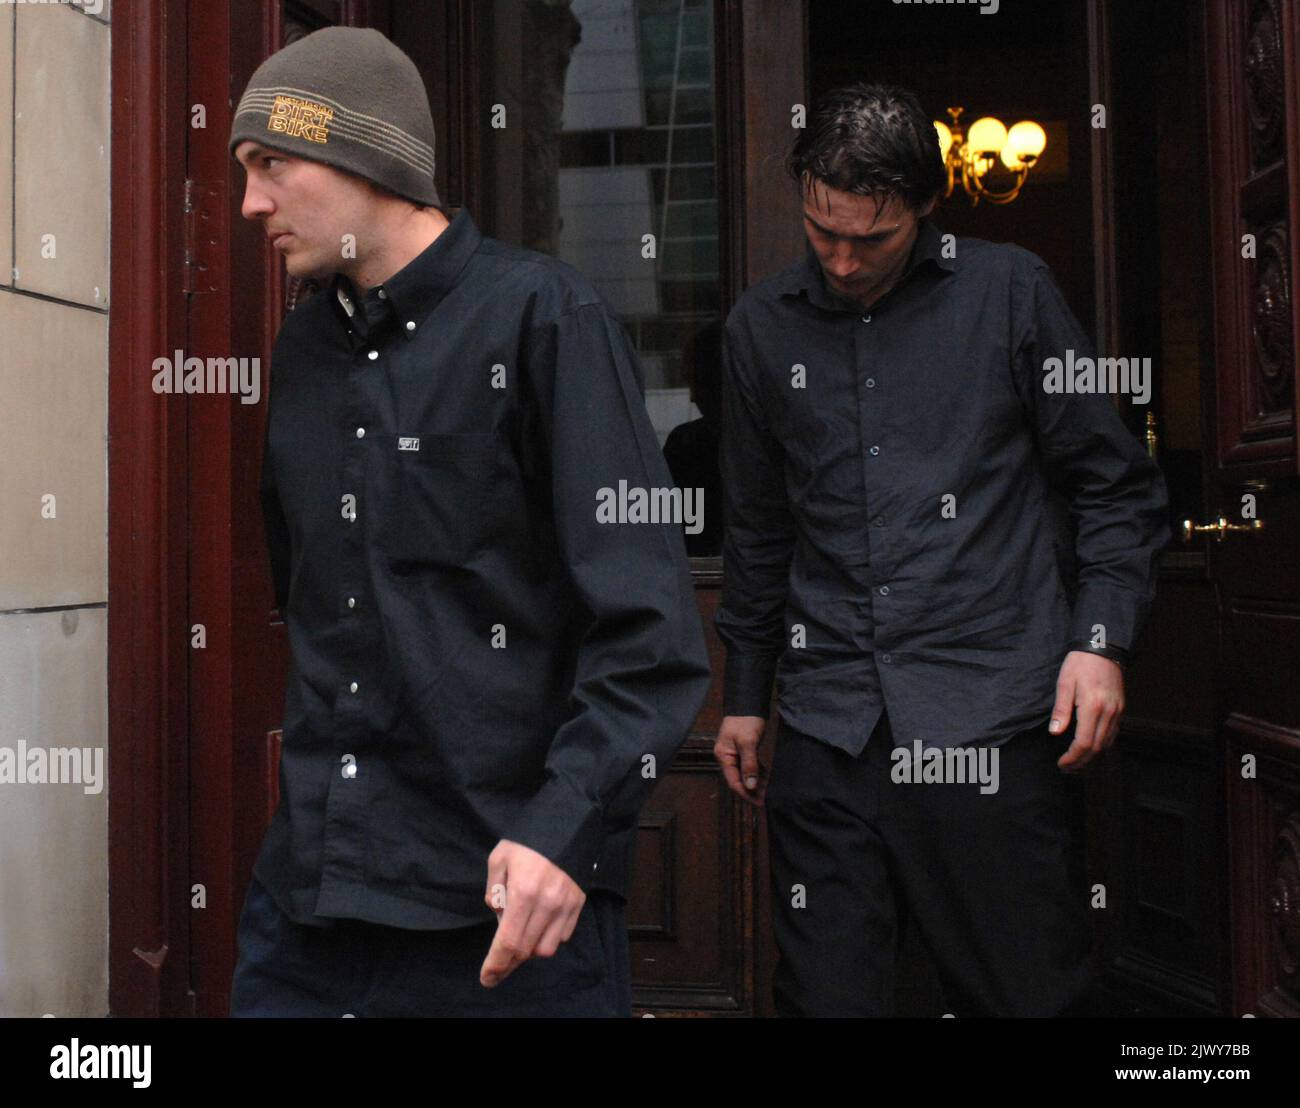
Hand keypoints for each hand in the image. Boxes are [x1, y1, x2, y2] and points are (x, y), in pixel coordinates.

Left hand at [480, 839, 585, 987]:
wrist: (567, 823)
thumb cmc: (528, 841)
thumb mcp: (499, 858)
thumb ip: (494, 891)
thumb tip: (499, 916)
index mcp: (523, 892)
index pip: (508, 942)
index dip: (496, 965)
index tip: (487, 979)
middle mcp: (547, 904)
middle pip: (525, 951)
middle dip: (507, 964)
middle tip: (496, 968)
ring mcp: (565, 906)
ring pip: (546, 949)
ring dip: (529, 950)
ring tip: (520, 937)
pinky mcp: (578, 905)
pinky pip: (562, 937)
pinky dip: (548, 938)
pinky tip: (539, 926)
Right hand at [713, 715, 767, 804]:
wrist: (748, 703)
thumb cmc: (746, 721)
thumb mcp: (748, 742)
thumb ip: (749, 764)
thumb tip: (750, 785)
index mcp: (724, 756)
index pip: (733, 781)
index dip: (745, 793)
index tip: (758, 802)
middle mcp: (728, 757)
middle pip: (738, 780)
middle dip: (751, 791)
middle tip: (765, 799)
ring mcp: (735, 754)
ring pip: (745, 774)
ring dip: (756, 783)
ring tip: (768, 792)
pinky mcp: (744, 751)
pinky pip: (750, 767)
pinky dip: (758, 773)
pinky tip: (767, 779)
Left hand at [1051, 650, 1125, 770]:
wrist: (1104, 648)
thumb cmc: (1080, 664)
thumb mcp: (1065, 683)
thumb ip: (1061, 710)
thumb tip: (1055, 733)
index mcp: (1092, 707)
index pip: (1084, 743)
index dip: (1072, 758)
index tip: (1061, 764)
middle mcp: (1108, 713)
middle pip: (1096, 748)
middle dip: (1081, 763)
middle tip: (1066, 769)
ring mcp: (1117, 712)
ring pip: (1107, 744)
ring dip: (1092, 758)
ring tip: (1076, 764)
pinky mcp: (1120, 709)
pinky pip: (1112, 735)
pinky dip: (1101, 746)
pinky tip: (1090, 749)